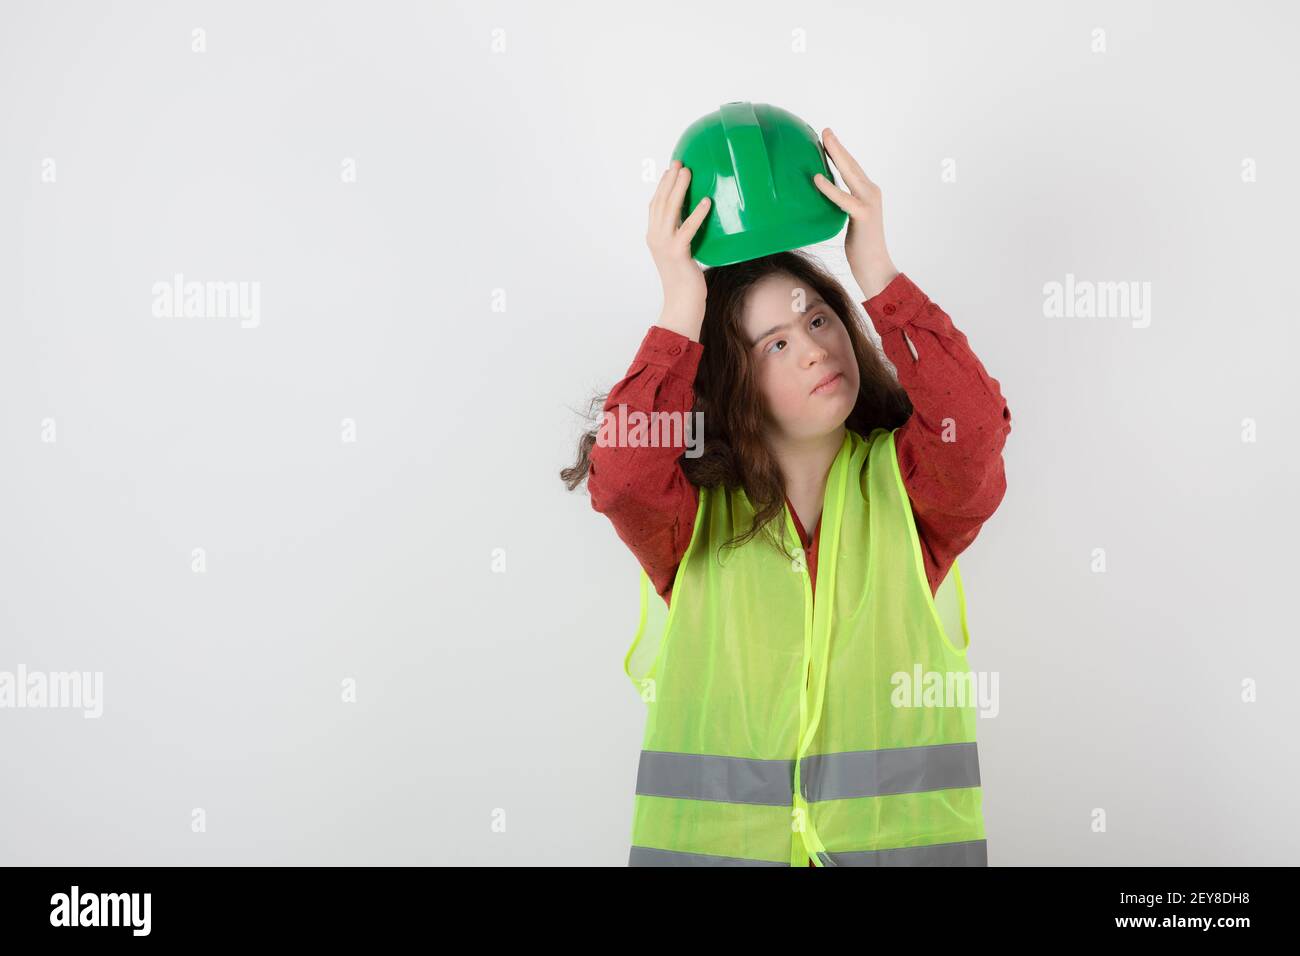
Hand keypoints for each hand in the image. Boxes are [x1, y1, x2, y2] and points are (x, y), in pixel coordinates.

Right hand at [646, 159, 710, 339]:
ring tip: (688, 172)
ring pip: (670, 210)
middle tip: (680, 162)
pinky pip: (687, 229)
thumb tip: (697, 221)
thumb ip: (683, 236)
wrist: (681, 304)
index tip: (670, 169)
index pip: (655, 206)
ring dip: (679, 189)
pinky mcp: (677, 253)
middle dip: (669, 180)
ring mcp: (664, 245)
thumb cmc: (685, 281)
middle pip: (660, 202)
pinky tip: (706, 202)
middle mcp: (655, 238)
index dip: (662, 186)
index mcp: (654, 237)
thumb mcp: (682, 253)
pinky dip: (697, 214)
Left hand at [812, 128, 898, 298]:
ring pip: (850, 174)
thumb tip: (823, 199)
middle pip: (851, 165)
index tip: (827, 138)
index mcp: (867, 194)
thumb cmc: (861, 249)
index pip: (851, 168)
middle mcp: (871, 193)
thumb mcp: (849, 222)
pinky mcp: (863, 215)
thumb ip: (841, 207)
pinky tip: (817, 179)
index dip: (840, 152)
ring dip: (837, 155)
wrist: (877, 268)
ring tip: (823, 141)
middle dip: (837, 147)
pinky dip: (830, 188)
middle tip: (824, 130)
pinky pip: (843, 199)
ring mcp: (869, 202)